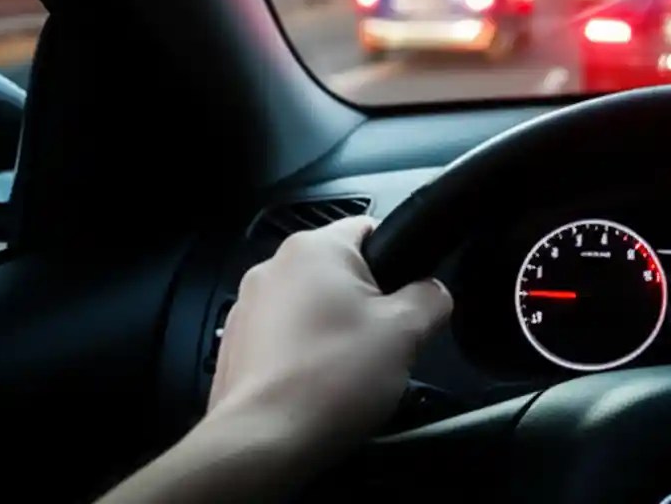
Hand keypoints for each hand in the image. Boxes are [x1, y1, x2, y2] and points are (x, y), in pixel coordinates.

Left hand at [209, 216, 452, 454]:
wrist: (264, 442)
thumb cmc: (330, 380)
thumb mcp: (407, 332)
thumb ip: (432, 297)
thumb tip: (433, 293)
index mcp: (314, 249)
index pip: (372, 228)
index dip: (401, 262)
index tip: (410, 300)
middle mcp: (273, 267)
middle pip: (342, 273)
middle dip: (368, 304)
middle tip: (386, 343)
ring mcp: (248, 306)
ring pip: (313, 307)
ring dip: (335, 330)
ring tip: (350, 372)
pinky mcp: (237, 344)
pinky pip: (286, 338)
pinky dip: (305, 355)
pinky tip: (319, 385)